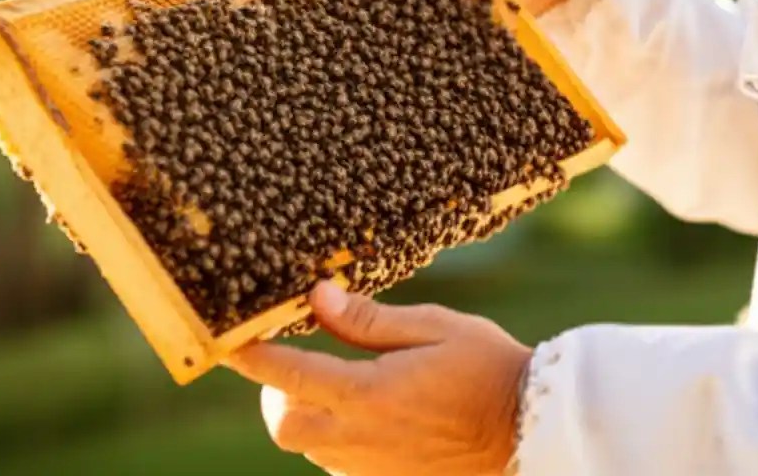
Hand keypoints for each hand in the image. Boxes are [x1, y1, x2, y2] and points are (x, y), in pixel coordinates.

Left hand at [228, 281, 531, 475]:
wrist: (531, 430)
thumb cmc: (488, 367)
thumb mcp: (433, 326)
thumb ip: (369, 320)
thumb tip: (317, 298)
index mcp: (370, 393)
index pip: (287, 374)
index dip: (250, 354)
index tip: (226, 337)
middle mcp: (362, 437)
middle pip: (283, 423)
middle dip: (277, 391)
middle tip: (300, 361)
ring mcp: (372, 466)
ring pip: (308, 445)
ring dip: (309, 412)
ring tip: (343, 381)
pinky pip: (339, 461)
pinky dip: (337, 436)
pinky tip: (372, 412)